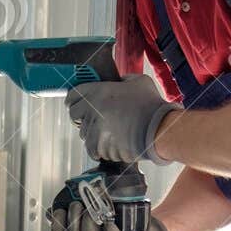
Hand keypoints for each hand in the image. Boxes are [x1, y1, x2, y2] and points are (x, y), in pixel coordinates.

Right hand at [46, 195, 169, 230]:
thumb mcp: (90, 215)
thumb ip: (71, 214)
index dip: (56, 230)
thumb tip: (52, 210)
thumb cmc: (113, 221)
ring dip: (89, 228)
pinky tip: (108, 222)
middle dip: (73, 224)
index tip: (59, 210)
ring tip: (90, 210)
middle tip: (76, 204)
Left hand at [65, 74, 180, 165]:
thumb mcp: (138, 82)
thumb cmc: (151, 104)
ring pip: (84, 135)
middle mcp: (92, 109)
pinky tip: (110, 146)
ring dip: (93, 135)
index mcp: (98, 91)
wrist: (159, 128)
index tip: (76, 103)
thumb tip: (120, 82)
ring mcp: (95, 129)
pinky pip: (93, 150)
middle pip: (74, 116)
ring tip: (109, 135)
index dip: (73, 100)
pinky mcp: (101, 146)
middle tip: (93, 120)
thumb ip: (123, 81)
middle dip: (81, 118)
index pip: (72, 95)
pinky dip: (100, 150)